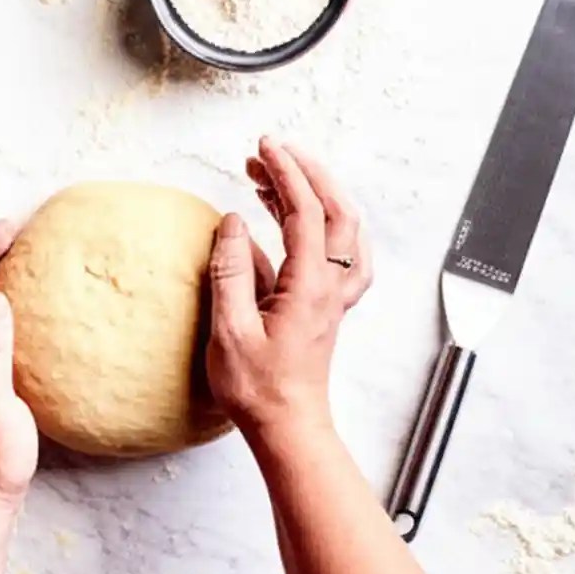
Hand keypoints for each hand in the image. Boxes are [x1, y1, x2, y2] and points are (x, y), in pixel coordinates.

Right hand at [206, 137, 372, 434]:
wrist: (287, 426)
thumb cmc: (257, 388)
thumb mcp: (230, 330)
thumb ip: (231, 272)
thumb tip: (233, 222)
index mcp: (310, 286)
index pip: (306, 212)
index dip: (285, 173)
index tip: (264, 147)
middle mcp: (331, 286)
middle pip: (335, 210)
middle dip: (304, 172)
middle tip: (269, 152)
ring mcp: (335, 296)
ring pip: (343, 229)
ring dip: (314, 194)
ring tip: (271, 178)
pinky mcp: (328, 306)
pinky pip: (344, 252)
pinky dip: (327, 224)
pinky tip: (303, 222)